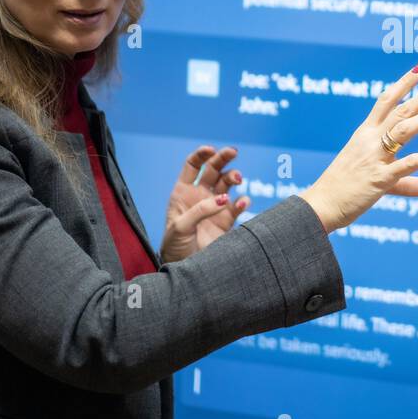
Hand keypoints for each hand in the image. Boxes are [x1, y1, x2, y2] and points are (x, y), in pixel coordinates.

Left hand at [159, 145, 251, 263]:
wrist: (185, 268)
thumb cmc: (175, 246)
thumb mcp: (180, 227)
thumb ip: (200, 210)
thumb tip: (223, 198)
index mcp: (183, 192)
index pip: (193, 165)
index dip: (202, 155)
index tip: (212, 150)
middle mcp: (200, 195)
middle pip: (213, 169)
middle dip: (223, 158)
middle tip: (233, 151)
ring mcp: (215, 206)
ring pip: (227, 183)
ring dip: (233, 177)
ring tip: (237, 179)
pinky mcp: (226, 220)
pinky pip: (237, 206)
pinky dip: (242, 201)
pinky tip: (243, 202)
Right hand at [300, 63, 417, 232]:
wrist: (322, 206)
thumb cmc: (343, 190)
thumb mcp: (376, 180)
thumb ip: (405, 183)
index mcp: (364, 134)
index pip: (386, 101)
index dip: (404, 84)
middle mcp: (370, 141)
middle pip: (400, 111)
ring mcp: (374, 158)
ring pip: (405, 130)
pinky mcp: (380, 179)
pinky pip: (408, 164)